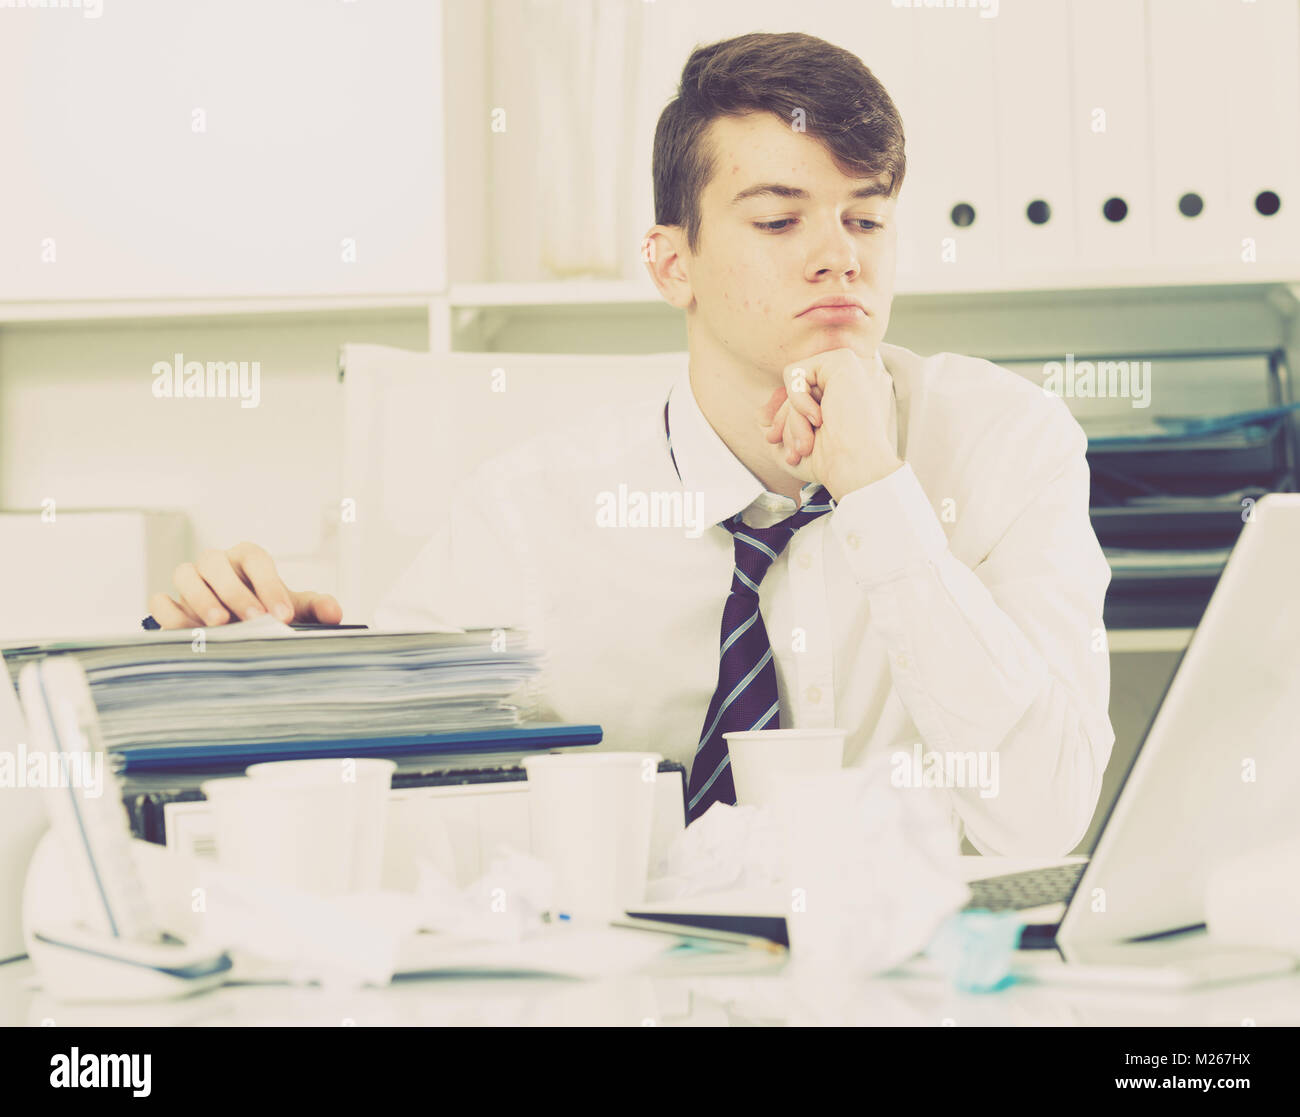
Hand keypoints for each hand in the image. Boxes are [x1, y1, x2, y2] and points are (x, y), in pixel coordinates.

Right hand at [149, 541, 341, 629]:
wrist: (241, 624)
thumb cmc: (267, 608)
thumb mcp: (293, 607)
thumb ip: (315, 606)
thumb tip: (334, 613)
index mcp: (247, 558)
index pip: (256, 559)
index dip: (269, 585)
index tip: (283, 615)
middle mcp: (216, 563)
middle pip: (216, 564)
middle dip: (235, 592)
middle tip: (254, 620)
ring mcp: (190, 579)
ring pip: (184, 575)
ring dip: (200, 599)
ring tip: (219, 624)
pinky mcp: (171, 600)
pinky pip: (160, 600)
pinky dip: (171, 614)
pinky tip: (188, 632)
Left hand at [757, 348, 900, 500]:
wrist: (852, 467)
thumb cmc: (830, 462)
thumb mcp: (792, 445)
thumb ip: (777, 426)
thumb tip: (761, 412)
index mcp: (838, 400)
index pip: (796, 398)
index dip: (781, 420)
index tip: (776, 440)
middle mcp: (843, 382)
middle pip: (793, 392)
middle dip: (786, 424)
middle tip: (797, 450)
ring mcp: (844, 369)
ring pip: (793, 384)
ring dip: (793, 418)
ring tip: (808, 442)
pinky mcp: (842, 361)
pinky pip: (795, 373)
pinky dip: (797, 400)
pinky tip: (819, 417)